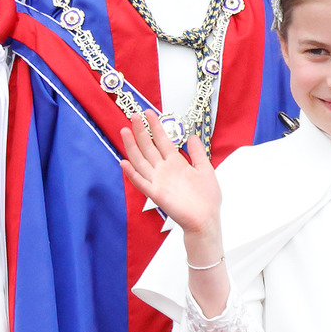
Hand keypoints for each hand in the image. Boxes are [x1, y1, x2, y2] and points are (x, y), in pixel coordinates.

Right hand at [119, 110, 221, 237]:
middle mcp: (164, 170)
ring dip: (132, 147)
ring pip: (141, 161)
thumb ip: (197, 153)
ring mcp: (159, 181)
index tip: (148, 113)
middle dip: (141, 131)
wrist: (206, 218)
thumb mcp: (205, 169)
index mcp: (176, 163)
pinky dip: (132, 173)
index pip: (162, 141)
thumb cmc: (206, 196)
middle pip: (149, 147)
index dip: (155, 127)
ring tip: (125, 131)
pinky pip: (141, 182)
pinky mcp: (156, 194)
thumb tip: (192, 136)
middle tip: (133, 114)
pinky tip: (124, 162)